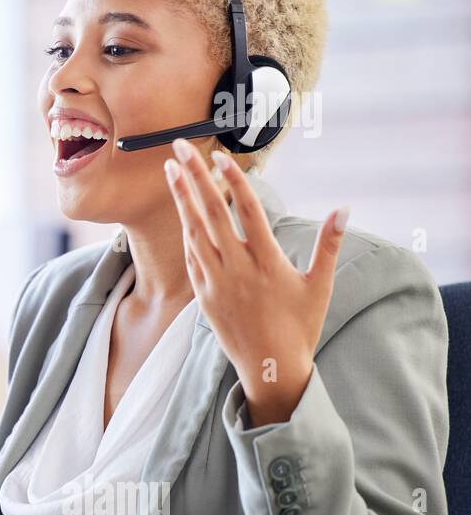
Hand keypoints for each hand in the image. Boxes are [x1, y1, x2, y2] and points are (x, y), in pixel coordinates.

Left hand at [163, 138, 349, 427]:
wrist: (270, 369)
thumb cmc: (300, 326)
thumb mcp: (320, 285)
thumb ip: (329, 245)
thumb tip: (344, 208)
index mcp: (267, 263)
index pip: (246, 211)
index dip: (232, 181)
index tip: (220, 156)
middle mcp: (237, 269)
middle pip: (210, 214)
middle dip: (194, 178)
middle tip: (178, 146)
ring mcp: (215, 282)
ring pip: (193, 231)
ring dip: (181, 199)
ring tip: (171, 169)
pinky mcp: (202, 294)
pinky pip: (190, 255)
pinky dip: (185, 230)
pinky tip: (181, 209)